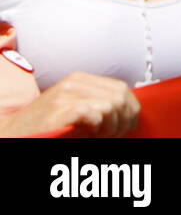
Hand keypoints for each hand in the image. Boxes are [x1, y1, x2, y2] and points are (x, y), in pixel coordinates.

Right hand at [0, 72, 139, 136]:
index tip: (127, 125)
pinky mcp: (58, 110)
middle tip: (115, 134)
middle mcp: (73, 83)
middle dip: (124, 118)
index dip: (130, 108)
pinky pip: (93, 113)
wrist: (15, 132)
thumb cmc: (47, 124)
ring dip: (113, 125)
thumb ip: (98, 102)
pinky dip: (98, 125)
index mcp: (80, 79)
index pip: (121, 88)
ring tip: (103, 135)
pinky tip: (92, 132)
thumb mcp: (74, 106)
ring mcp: (65, 95)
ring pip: (111, 104)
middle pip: (120, 96)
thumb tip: (131, 111)